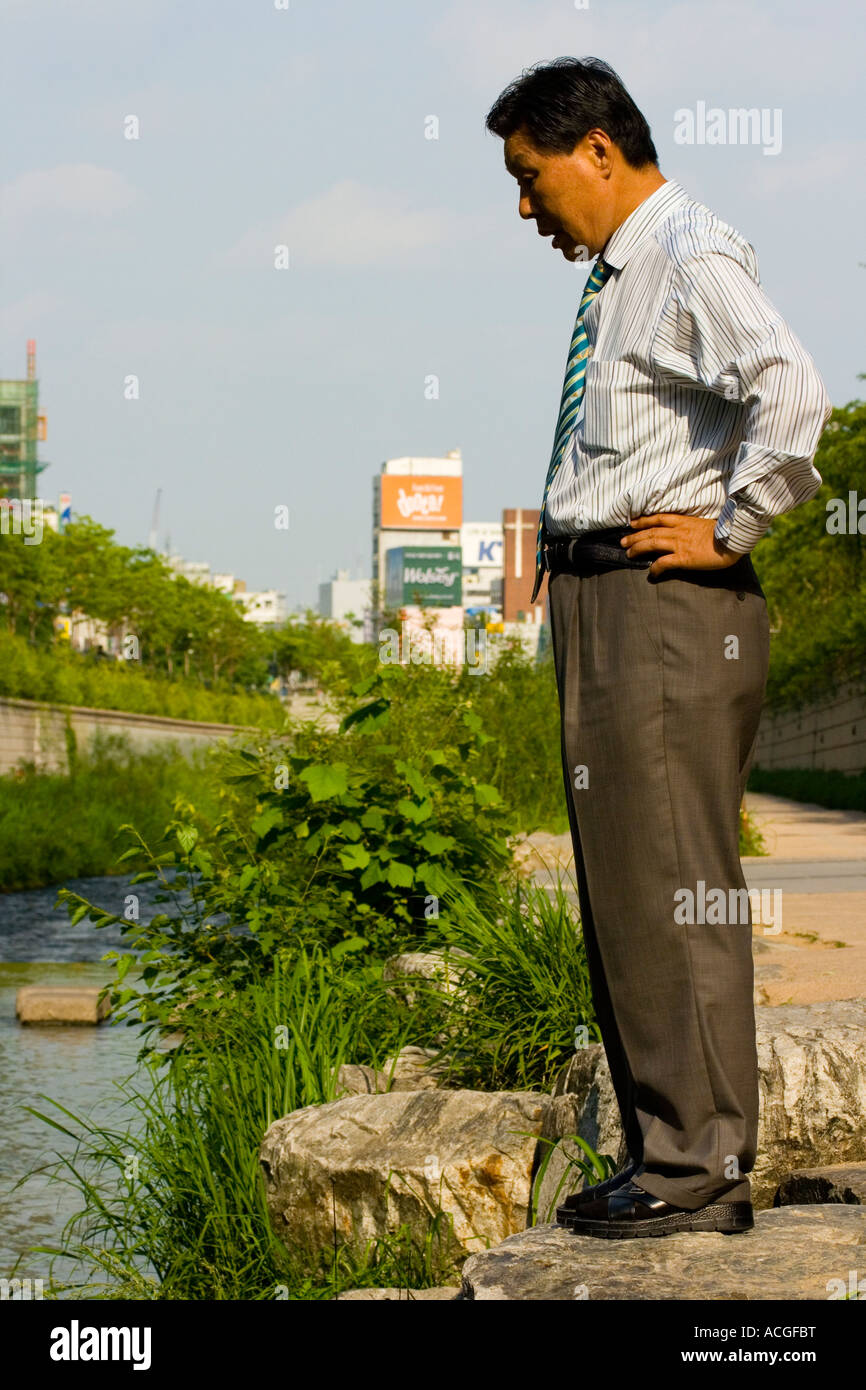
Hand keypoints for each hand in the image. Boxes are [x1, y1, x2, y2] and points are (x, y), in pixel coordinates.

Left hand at [619, 514, 741, 575]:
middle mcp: (680, 531)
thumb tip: (689, 533)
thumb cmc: (726, 534)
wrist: (735, 541)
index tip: (632, 523)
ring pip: (652, 543)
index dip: (644, 520)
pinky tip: (651, 572)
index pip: (659, 518)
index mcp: (685, 522)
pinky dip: (655, 567)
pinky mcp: (685, 558)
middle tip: (622, 541)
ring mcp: (681, 544)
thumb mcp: (707, 525)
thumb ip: (694, 528)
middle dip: (635, 536)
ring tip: (628, 553)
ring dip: (638, 547)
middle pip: (651, 530)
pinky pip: (664, 562)